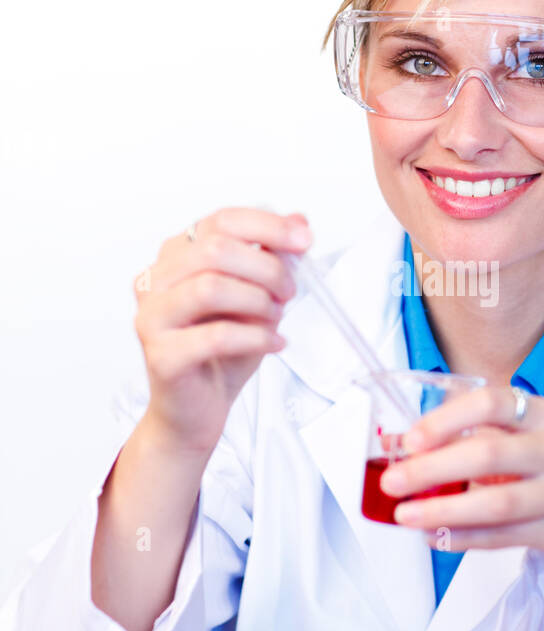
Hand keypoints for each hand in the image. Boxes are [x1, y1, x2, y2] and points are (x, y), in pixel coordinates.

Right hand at [134, 206, 311, 454]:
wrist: (196, 409)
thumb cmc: (223, 352)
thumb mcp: (257, 296)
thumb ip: (273, 257)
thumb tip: (299, 221)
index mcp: (176, 256)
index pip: (222, 221)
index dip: (268, 226)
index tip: (304, 240)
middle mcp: (156, 280)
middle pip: (215, 250)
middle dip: (266, 268)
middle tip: (289, 292)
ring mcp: (152, 317)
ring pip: (210, 287)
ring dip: (258, 301)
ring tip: (277, 318)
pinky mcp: (161, 355)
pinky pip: (216, 336)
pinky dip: (256, 337)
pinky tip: (274, 342)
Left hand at [379, 384, 543, 617]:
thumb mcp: (536, 433)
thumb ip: (481, 432)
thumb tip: (403, 442)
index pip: (493, 403)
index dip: (448, 419)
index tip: (410, 438)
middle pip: (489, 455)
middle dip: (433, 469)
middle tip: (393, 480)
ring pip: (497, 504)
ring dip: (444, 510)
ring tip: (406, 514)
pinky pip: (506, 537)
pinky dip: (465, 538)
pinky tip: (436, 536)